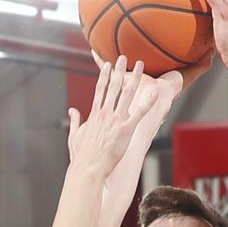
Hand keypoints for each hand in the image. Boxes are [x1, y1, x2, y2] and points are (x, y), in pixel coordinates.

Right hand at [66, 56, 158, 172]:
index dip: (105, 75)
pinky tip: (154, 92)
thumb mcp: (74, 136)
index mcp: (94, 114)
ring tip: (139, 66)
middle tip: (125, 57)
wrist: (88, 168)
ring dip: (134, 78)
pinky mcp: (125, 129)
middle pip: (114, 86)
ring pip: (127, 93)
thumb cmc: (81, 156)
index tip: (108, 65)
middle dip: (120, 70)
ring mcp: (116, 120)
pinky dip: (148, 101)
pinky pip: (139, 112)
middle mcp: (105, 113)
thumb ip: (75, 121)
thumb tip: (72, 111)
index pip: (100, 89)